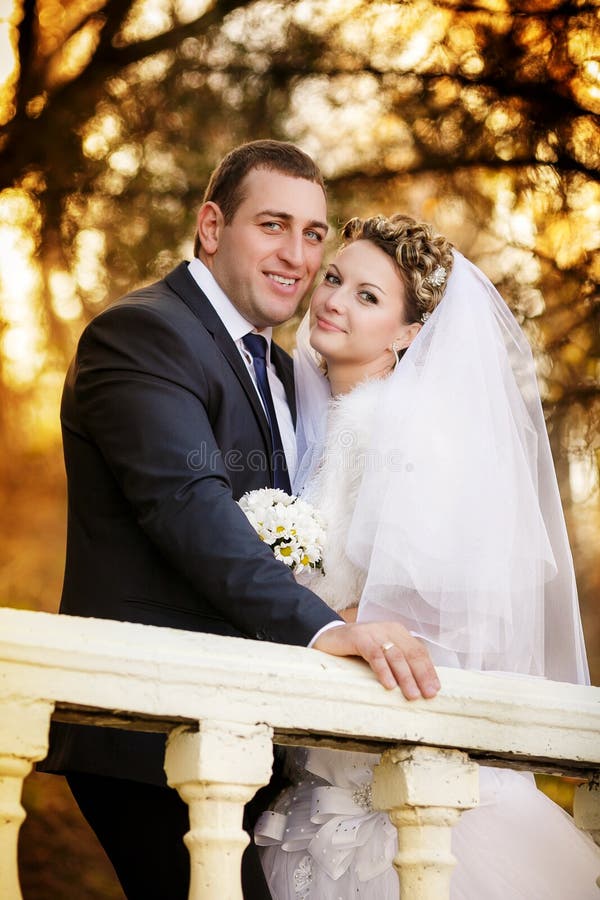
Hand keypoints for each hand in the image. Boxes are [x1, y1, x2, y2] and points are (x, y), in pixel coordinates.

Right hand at [312, 621, 439, 699]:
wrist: (329, 637)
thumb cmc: (359, 649)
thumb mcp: (382, 653)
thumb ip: (399, 661)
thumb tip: (420, 685)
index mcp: (399, 632)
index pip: (419, 651)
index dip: (429, 670)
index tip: (435, 689)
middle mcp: (389, 629)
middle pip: (411, 653)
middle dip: (421, 675)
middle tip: (427, 695)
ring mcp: (374, 632)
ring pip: (396, 655)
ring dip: (405, 677)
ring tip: (412, 695)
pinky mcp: (359, 637)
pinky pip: (375, 655)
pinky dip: (383, 670)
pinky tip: (389, 685)